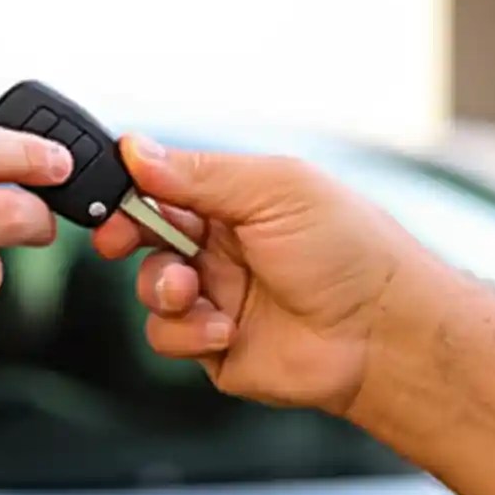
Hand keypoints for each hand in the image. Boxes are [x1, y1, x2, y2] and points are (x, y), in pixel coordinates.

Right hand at [93, 135, 422, 416]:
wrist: (384, 335)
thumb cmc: (348, 250)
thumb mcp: (274, 190)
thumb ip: (199, 173)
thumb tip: (135, 149)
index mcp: (234, 199)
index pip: (162, 184)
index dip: (130, 188)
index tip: (110, 195)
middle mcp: (219, 246)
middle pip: (143, 233)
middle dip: (124, 234)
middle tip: (120, 240)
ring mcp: (215, 296)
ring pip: (148, 286)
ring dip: (161, 286)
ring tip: (193, 291)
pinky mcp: (212, 345)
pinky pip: (166, 336)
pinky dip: (186, 332)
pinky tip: (225, 329)